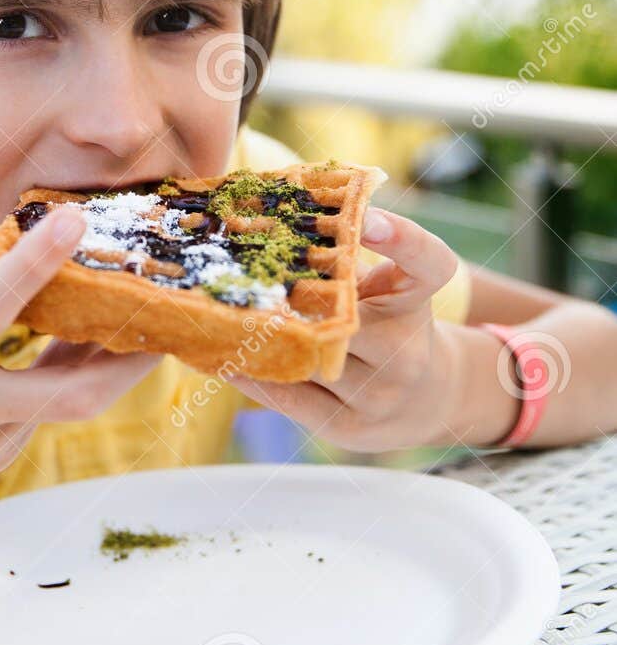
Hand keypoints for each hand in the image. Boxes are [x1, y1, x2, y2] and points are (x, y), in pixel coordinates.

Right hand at [0, 204, 159, 544]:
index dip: (35, 262)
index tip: (75, 218)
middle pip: (72, 392)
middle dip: (129, 358)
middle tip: (161, 314)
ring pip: (60, 404)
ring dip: (94, 362)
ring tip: (124, 320)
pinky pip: (34, 418)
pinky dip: (54, 382)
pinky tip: (66, 351)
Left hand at [230, 208, 476, 451]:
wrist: (424, 399)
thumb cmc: (388, 324)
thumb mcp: (384, 286)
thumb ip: (346, 257)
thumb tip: (270, 222)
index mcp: (415, 299)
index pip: (429, 263)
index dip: (402, 237)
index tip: (365, 218)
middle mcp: (406, 349)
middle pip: (341, 319)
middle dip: (294, 297)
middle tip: (237, 270)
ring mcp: (379, 393)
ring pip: (308, 361)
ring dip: (260, 339)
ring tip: (216, 315)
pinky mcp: (348, 426)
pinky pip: (289, 398)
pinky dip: (253, 376)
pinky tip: (224, 358)